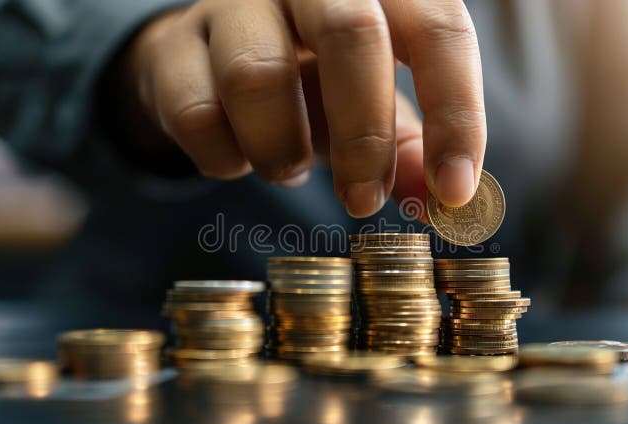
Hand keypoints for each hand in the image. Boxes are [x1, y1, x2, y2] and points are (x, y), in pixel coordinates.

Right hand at [124, 0, 485, 216]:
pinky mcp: (172, 45)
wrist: (211, 57)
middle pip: (350, 33)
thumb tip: (439, 198)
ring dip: (280, 150)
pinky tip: (237, 156)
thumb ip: (409, 146)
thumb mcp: (371, 105)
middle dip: (364, 136)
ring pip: (258, 75)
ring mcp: (230, 2)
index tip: (454, 191)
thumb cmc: (309, 79)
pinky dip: (226, 158)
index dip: (455, 115)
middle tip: (362, 200)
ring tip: (286, 167)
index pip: (437, 29)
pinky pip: (197, 112)